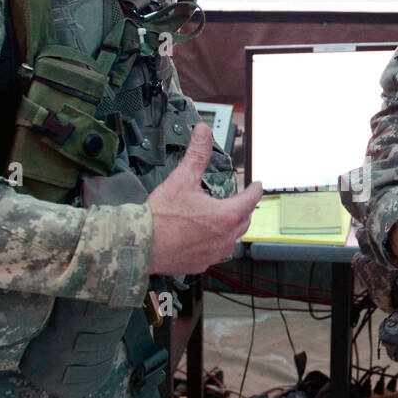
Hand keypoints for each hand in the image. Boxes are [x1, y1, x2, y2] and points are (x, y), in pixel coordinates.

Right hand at [147, 123, 261, 273]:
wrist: (141, 244)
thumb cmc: (160, 217)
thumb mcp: (182, 179)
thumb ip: (197, 154)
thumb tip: (202, 133)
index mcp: (225, 215)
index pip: (250, 199)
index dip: (255, 189)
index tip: (256, 186)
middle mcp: (225, 237)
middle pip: (245, 220)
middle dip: (244, 208)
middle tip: (240, 200)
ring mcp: (214, 253)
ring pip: (233, 239)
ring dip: (232, 227)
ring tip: (224, 218)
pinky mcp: (202, 263)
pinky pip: (217, 253)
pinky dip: (216, 243)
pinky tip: (206, 237)